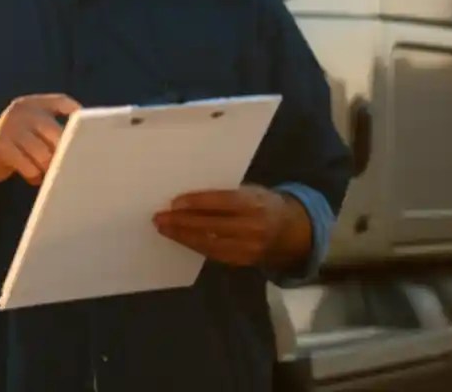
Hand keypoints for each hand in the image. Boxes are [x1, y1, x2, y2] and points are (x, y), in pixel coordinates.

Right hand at [0, 94, 82, 184]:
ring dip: (48, 168)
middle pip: (56, 133)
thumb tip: (84, 143)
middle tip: (67, 165)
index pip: (61, 101)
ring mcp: (8, 127)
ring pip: (44, 154)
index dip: (78, 114)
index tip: (91, 131)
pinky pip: (29, 167)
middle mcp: (20, 111)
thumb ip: (51, 128)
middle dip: (64, 152)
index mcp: (30, 103)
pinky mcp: (0, 147)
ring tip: (45, 172)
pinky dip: (35, 176)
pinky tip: (32, 176)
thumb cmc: (14, 144)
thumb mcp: (30, 128)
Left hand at [153, 185, 304, 267]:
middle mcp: (252, 227)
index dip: (196, 203)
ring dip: (182, 236)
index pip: (221, 202)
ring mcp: (248, 248)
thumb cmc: (263, 203)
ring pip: (209, 243)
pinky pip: (213, 254)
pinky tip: (179, 239)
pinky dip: (194, 245)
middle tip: (159, 218)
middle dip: (182, 222)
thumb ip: (225, 194)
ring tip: (163, 228)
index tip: (174, 203)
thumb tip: (189, 196)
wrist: (292, 232)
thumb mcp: (250, 191)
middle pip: (211, 226)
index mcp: (254, 203)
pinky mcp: (243, 262)